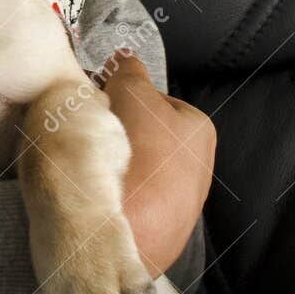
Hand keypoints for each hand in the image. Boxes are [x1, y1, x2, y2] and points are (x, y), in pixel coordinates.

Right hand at [95, 50, 215, 278]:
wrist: (129, 227)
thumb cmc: (140, 155)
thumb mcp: (131, 93)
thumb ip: (129, 71)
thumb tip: (125, 59)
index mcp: (200, 130)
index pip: (154, 101)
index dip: (121, 97)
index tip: (100, 102)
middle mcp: (199, 169)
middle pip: (146, 137)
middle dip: (119, 133)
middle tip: (94, 134)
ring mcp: (181, 206)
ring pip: (137, 173)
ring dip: (115, 168)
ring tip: (95, 168)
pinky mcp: (159, 234)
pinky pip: (130, 205)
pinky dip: (115, 198)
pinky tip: (100, 196)